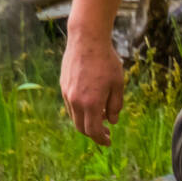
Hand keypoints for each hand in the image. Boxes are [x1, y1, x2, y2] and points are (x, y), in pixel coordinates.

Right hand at [61, 32, 124, 146]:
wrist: (87, 39)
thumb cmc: (106, 60)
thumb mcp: (118, 85)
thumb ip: (115, 106)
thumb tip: (112, 121)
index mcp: (91, 103)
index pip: (93, 131)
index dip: (101, 139)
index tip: (108, 141)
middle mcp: (76, 101)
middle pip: (81, 128)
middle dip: (94, 134)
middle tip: (106, 133)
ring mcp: (67, 93)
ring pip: (75, 117)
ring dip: (87, 122)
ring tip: (101, 116)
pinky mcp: (63, 86)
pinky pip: (71, 106)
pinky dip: (80, 111)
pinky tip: (91, 104)